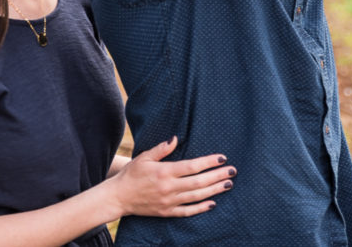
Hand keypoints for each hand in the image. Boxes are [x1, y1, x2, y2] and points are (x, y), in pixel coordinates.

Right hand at [112, 136, 235, 217]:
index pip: (192, 166)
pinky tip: (212, 203)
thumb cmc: (132, 174)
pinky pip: (187, 211)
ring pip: (196, 197)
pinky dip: (201, 208)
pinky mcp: (167, 212)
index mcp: (165, 172)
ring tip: (227, 185)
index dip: (209, 162)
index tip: (222, 158)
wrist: (119, 197)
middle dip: (217, 176)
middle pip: (199, 182)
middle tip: (232, 171)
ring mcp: (169, 202)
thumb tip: (175, 138)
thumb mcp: (145, 156)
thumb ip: (162, 149)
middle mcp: (169, 188)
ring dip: (214, 191)